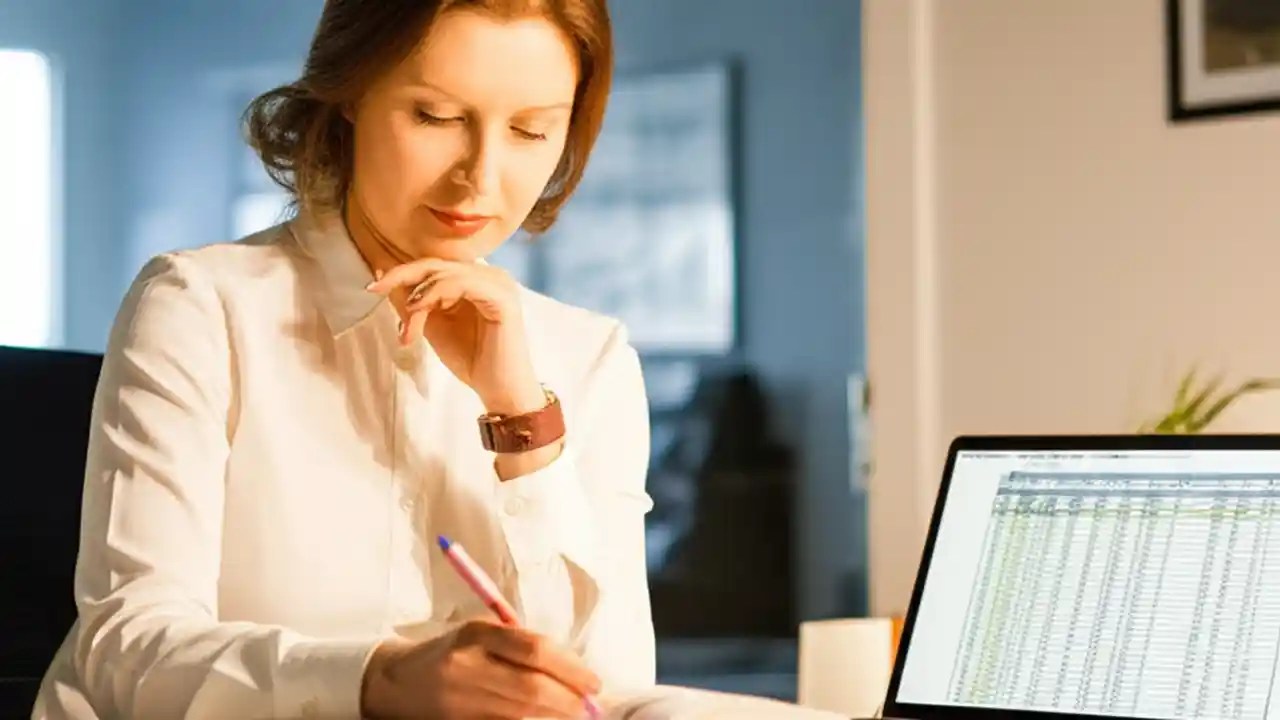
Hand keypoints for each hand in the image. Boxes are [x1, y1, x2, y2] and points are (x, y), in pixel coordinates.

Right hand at [360, 620, 601, 719]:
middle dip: (569, 699)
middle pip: (532, 688)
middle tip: (589, 705)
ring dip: (555, 717)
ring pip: (521, 714)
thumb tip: (572, 667)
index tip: (593, 681)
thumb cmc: (452, 652)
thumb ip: (520, 643)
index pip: (534, 649)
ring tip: (574, 715)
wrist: (397, 682)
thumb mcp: (481, 633)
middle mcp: (468, 666)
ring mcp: (462, 700)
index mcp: (477, 634)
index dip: (571, 668)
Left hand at [367, 259, 544, 414]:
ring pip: (445, 273)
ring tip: (409, 327)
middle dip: (402, 278)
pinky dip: (436, 292)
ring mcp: (499, 283)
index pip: (433, 265)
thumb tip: (383, 271)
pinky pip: (462, 282)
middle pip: (436, 264)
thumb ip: (412, 301)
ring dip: (418, 297)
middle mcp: (490, 274)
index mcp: (476, 278)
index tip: (372, 286)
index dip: (401, 272)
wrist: (498, 390)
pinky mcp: (503, 297)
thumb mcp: (432, 325)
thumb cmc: (470, 359)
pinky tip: (419, 308)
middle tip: (375, 290)